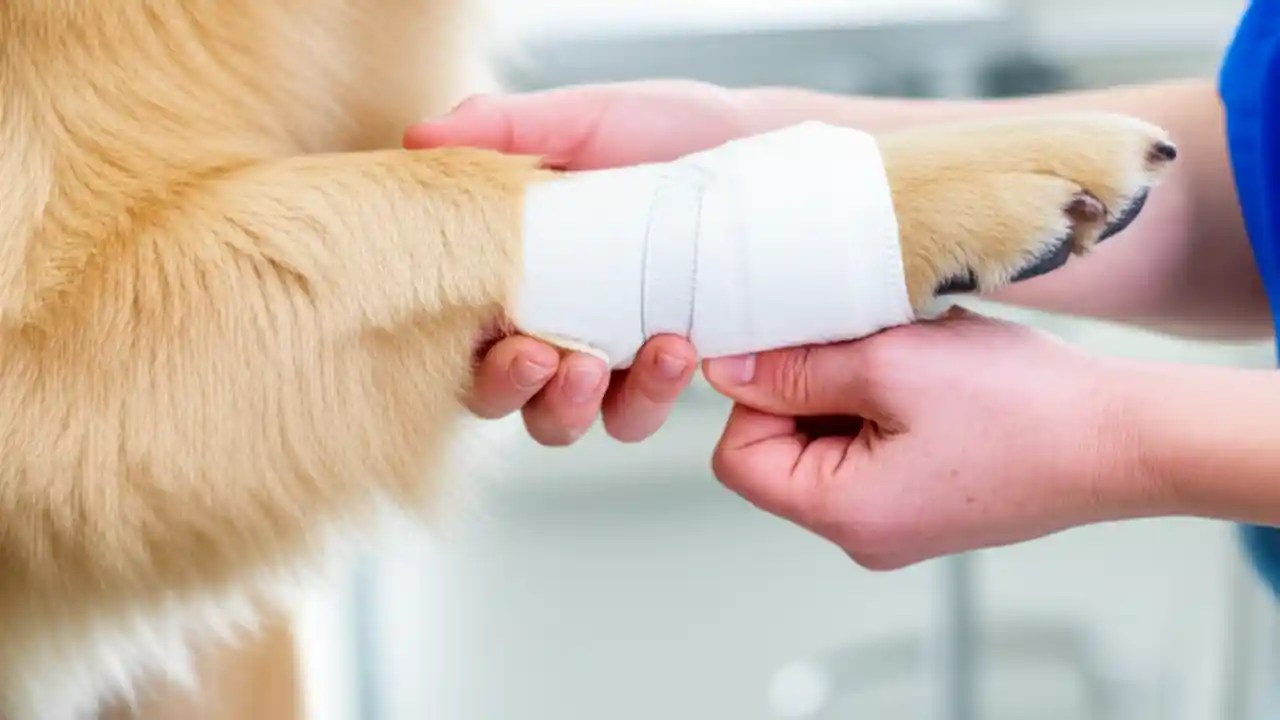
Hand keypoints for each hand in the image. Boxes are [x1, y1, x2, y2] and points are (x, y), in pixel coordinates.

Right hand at [408, 81, 748, 443]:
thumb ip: (504, 127)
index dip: (468, 355)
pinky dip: (651, 395)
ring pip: (562, 421)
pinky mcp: (658, 373)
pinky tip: (675, 351)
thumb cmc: (664, 134)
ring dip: (577, 405)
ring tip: (617, 360)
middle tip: (544, 357)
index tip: (501, 334)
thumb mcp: (585, 120)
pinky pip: (637, 415)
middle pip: (498, 395)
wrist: (758, 149)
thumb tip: (418, 137)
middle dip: (514, 388)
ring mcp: (602, 358)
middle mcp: (544, 327)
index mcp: (509, 276)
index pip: (460, 337)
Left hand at [704, 309, 1162, 569]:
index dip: (752, 397)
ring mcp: (895, 522)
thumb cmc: (1021, 408)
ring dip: (849, 389)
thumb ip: (795, 371)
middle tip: (862, 345)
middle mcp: (862, 534)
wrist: (1123, 439)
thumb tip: (725, 371)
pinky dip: (882, 402)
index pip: (739, 457)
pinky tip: (928, 379)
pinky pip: (870, 447)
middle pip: (779, 452)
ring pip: (826, 442)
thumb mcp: (890, 367)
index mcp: (844, 514)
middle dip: (807, 388)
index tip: (794, 349)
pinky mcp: (924, 501)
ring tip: (906, 361)